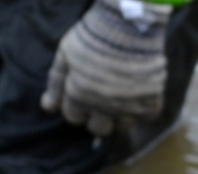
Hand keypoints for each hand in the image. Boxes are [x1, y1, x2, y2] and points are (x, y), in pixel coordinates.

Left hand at [41, 0, 168, 137]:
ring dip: (120, 116)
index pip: (74, 117)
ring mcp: (127, 107)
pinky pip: (146, 116)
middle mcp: (102, 107)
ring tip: (121, 97)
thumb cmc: (93, 34)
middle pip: (98, 129)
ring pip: (121, 128)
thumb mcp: (66, 53)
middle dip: (97, 116)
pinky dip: (143, 108)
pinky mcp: (150, 101)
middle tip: (103, 98)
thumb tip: (47, 108)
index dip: (78, 105)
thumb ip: (56, 82)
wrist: (129, 20)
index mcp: (79, 97)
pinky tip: (139, 92)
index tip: (85, 92)